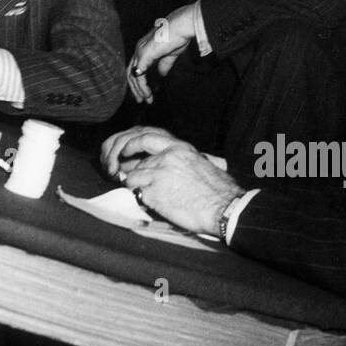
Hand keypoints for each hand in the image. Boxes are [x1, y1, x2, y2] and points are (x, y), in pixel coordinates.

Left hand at [101, 126, 241, 235]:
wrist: (224, 209)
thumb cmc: (218, 190)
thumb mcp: (200, 163)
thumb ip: (180, 158)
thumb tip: (165, 160)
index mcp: (179, 147)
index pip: (146, 136)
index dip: (131, 142)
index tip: (125, 150)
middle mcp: (167, 157)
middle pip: (136, 156)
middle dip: (126, 164)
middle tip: (121, 171)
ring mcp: (159, 174)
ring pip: (133, 176)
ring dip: (135, 185)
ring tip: (146, 192)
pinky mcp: (155, 192)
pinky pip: (137, 192)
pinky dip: (140, 197)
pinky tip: (151, 201)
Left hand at [128, 2, 199, 102]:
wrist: (181, 27)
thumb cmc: (177, 36)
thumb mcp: (169, 54)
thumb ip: (164, 64)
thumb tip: (161, 74)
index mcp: (143, 48)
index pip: (135, 67)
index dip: (138, 81)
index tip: (145, 93)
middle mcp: (138, 49)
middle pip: (130, 73)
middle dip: (136, 89)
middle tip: (141, 100)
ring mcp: (140, 51)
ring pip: (133, 75)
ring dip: (140, 90)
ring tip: (147, 99)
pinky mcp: (144, 55)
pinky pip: (140, 74)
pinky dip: (142, 86)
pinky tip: (147, 93)